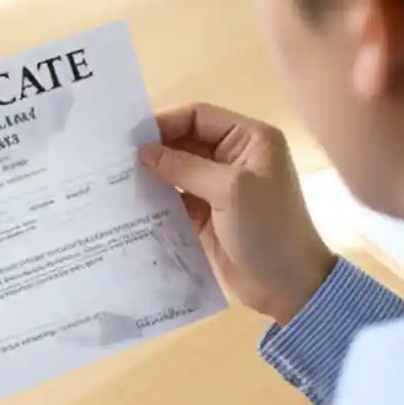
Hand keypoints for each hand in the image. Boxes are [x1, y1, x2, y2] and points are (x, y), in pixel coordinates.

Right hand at [138, 103, 335, 324]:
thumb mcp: (229, 190)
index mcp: (250, 140)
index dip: (165, 123)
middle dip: (154, 150)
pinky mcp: (207, 215)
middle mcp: (234, 158)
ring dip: (152, 176)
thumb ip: (184, 167)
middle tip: (114, 161)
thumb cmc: (268, 230)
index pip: (199, 117)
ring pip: (177, 172)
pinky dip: (156, 201)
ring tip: (116, 181)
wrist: (288, 287)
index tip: (128, 139)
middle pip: (185, 142)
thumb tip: (143, 152)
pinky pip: (175, 199)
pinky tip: (131, 205)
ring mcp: (219, 188)